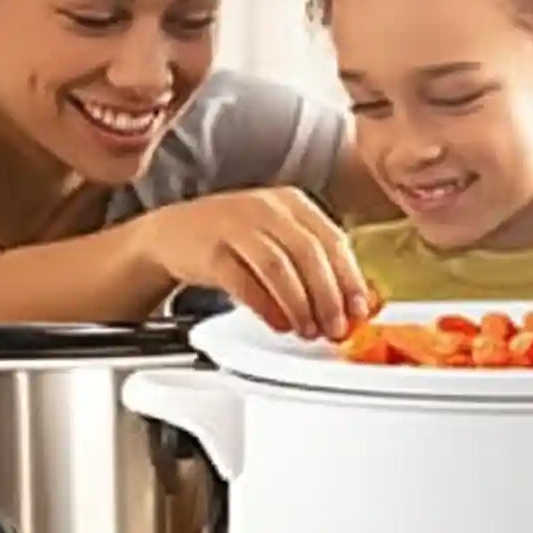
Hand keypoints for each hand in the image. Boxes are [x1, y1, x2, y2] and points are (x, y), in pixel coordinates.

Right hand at [143, 187, 371, 339]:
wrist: (173, 233)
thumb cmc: (235, 239)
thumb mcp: (280, 238)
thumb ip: (317, 264)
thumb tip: (359, 303)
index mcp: (293, 202)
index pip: (333, 239)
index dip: (350, 278)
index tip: (360, 310)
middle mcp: (266, 207)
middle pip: (309, 253)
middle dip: (328, 297)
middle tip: (335, 329)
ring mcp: (236, 226)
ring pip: (279, 267)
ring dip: (299, 305)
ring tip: (308, 331)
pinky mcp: (211, 250)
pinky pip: (245, 282)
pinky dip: (267, 307)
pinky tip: (279, 323)